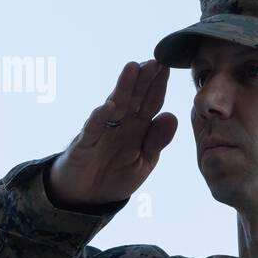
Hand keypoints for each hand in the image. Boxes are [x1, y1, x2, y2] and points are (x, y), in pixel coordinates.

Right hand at [46, 60, 177, 208]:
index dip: (158, 86)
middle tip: (156, 60)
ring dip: (124, 87)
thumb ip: (157, 141)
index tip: (167, 67)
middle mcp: (120, 124)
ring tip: (134, 68)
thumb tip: (173, 115)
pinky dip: (100, 117)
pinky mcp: (84, 144)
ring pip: (114, 105)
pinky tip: (110, 105)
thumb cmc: (115, 175)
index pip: (150, 103)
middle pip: (134, 97)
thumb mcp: (144, 161)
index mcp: (137, 128)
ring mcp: (102, 131)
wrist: (86, 197)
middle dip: (144, 79)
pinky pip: (92, 128)